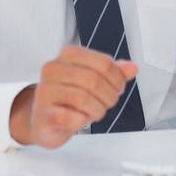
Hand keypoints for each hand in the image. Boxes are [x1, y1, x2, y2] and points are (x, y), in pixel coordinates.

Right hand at [9, 45, 137, 148]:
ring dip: (97, 110)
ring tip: (95, 112)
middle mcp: (53, 68)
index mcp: (68, 55)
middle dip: (109, 97)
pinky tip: (80, 119)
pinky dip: (82, 121)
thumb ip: (113, 73)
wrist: (43, 121)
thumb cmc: (70, 98)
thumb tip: (132, 67)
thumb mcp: (93, 80)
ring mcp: (45, 91)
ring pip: (83, 99)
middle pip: (94, 80)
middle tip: (108, 104)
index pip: (103, 63)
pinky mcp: (43, 114)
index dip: (118, 80)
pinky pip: (71, 117)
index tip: (118, 89)